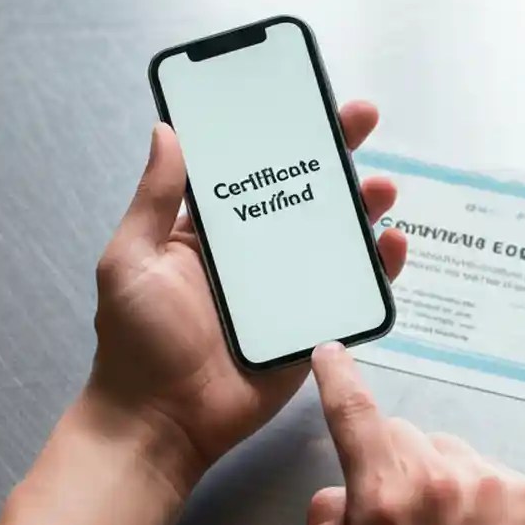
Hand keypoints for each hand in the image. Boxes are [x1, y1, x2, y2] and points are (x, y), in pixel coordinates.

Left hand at [90, 102, 406, 493]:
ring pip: (337, 240)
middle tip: (363, 124)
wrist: (159, 424)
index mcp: (214, 234)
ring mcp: (288, 293)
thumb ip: (154, 199)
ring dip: (364, 208)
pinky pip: (351, 294)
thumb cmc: (137, 341)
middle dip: (338, 157)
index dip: (285, 135)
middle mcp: (255, 257)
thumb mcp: (132, 260)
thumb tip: (166, 129)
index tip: (311, 100)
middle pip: (307, 197)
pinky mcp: (312, 329)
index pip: (257, 172)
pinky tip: (392, 247)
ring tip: (382, 189)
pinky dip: (379, 270)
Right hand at [302, 343, 524, 524]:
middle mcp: (440, 480)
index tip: (334, 354)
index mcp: (383, 500)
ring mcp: (492, 486)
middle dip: (398, 468)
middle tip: (405, 523)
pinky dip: (487, 501)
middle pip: (408, 438)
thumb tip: (338, 496)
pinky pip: (497, 477)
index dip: (339, 378)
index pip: (354, 415)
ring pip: (455, 455)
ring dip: (447, 483)